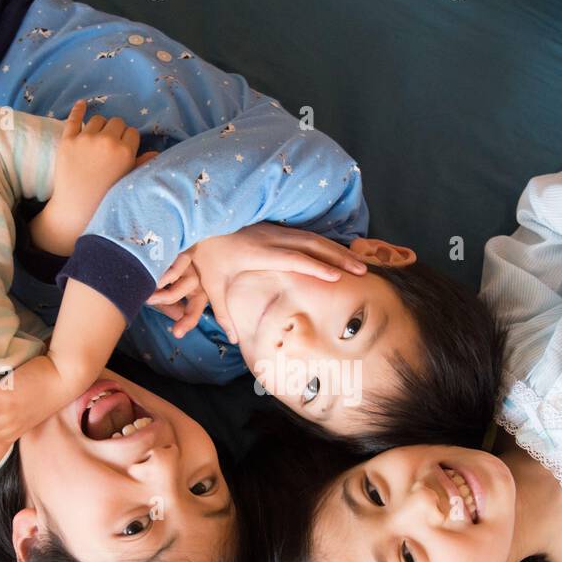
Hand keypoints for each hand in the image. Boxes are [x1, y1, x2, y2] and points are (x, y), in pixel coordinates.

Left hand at [28, 100, 157, 254]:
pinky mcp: (67, 140)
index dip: (129, 139)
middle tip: (111, 143)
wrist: (76, 210)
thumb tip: (155, 153)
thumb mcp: (128, 181)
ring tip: (98, 136)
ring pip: (97, 119)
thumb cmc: (106, 199)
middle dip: (116, 131)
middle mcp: (106, 141)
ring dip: (100, 125)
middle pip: (116, 122)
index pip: (132, 132)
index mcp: (125, 152)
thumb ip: (141, 164)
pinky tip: (82, 104)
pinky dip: (78, 109)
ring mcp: (85, 139)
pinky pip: (74, 118)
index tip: (124, 147)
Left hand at [150, 223, 367, 341]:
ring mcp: (275, 230)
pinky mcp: (277, 228)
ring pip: (313, 237)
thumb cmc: (205, 254)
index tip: (338, 276)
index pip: (292, 259)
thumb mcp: (212, 285)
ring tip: (360, 264)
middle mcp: (270, 239)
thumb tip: (234, 341)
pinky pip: (307, 235)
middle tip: (363, 271)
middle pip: (311, 245)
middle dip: (339, 257)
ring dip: (338, 250)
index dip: (316, 267)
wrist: (198, 220)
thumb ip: (224, 313)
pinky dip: (327, 244)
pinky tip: (342, 254)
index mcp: (256, 253)